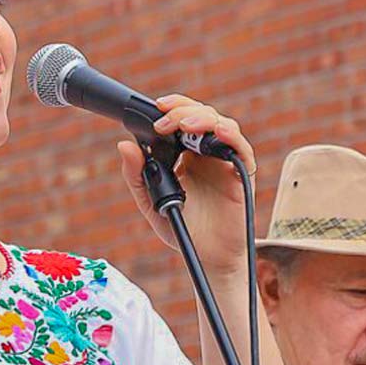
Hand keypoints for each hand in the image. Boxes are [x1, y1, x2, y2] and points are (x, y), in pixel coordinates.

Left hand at [116, 96, 256, 275]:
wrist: (207, 257)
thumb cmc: (182, 229)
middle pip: (201, 114)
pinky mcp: (241, 173)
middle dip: (182, 110)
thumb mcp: (150, 202)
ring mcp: (225, 161)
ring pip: (222, 124)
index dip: (172, 108)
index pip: (182, 118)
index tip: (155, 108)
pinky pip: (241, 148)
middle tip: (163, 121)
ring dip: (202, 119)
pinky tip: (215, 134)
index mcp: (185, 155)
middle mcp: (207, 153)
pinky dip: (229, 136)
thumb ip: (136, 175)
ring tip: (183, 126)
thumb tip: (124, 145)